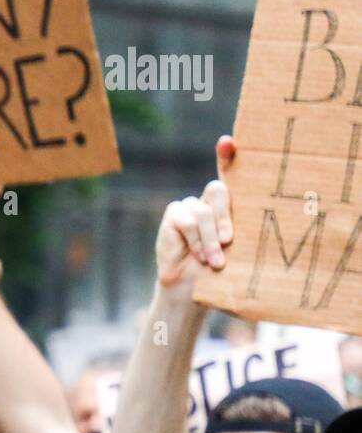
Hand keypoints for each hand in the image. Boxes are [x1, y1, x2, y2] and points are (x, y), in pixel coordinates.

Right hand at [156, 136, 235, 293]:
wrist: (192, 290)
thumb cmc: (222, 272)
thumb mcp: (240, 251)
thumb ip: (244, 233)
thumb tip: (261, 227)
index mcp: (231, 206)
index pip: (230, 173)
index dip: (228, 154)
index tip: (228, 142)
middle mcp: (209, 202)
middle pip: (218, 190)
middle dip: (225, 216)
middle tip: (228, 241)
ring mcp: (188, 207)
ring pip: (203, 212)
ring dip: (209, 240)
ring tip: (215, 261)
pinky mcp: (173, 217)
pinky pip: (186, 221)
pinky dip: (195, 241)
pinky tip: (197, 256)